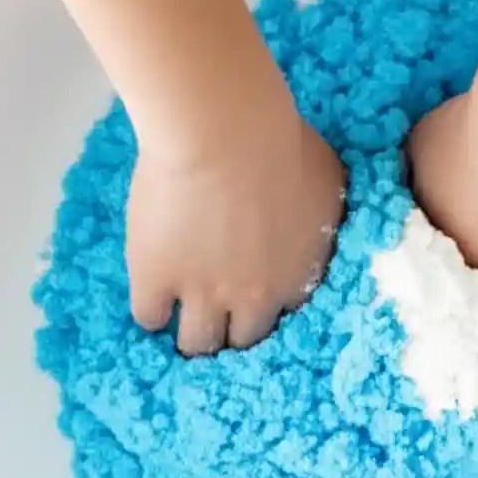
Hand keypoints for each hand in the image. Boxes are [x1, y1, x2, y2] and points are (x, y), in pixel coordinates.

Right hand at [126, 111, 344, 354]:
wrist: (225, 135)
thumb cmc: (283, 146)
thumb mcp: (329, 182)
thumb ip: (323, 216)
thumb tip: (317, 219)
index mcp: (297, 278)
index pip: (287, 316)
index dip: (271, 306)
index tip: (259, 294)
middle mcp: (253, 298)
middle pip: (243, 341)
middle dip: (233, 332)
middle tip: (220, 317)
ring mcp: (203, 294)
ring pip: (196, 342)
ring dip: (192, 334)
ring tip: (181, 322)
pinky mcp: (155, 281)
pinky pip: (149, 317)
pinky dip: (151, 310)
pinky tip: (152, 295)